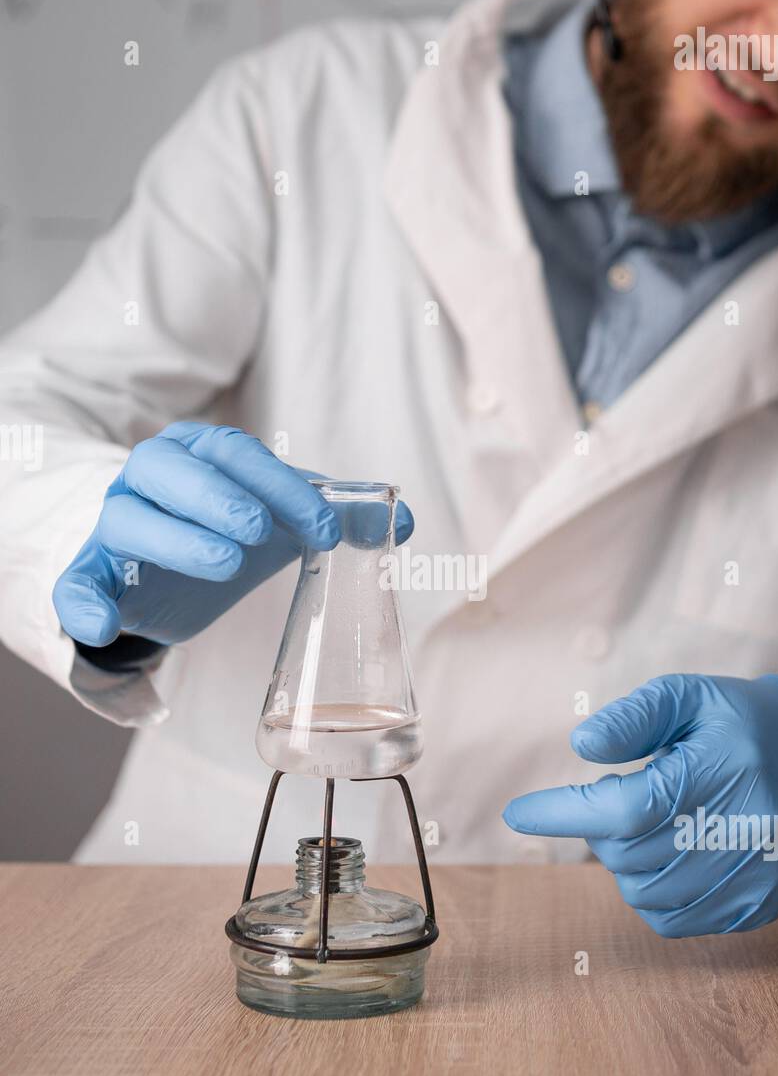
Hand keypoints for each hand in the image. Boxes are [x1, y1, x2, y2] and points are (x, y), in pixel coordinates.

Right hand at [53, 421, 413, 647]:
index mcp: (200, 453)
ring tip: (226, 564)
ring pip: (130, 517)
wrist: (166, 575)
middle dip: (219, 497)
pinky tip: (103, 622)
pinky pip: (76, 582)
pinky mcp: (94, 573)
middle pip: (171, 469)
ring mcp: (117, 524)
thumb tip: (404, 521)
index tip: (324, 528)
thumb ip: (339, 518)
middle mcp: (150, 477)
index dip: (282, 486)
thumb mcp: (282, 524)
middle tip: (261, 532)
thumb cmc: (229, 533)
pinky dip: (82, 602)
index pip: (236, 453)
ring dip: (177, 538)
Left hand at [503, 673, 777, 936]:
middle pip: (627, 853)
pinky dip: (651, 891)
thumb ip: (632, 717)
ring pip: (641, 892)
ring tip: (655, 819)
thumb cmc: (735, 721)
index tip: (519, 812)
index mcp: (723, 770)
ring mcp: (753, 877)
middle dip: (603, 825)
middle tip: (627, 791)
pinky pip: (670, 920)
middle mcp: (745, 831)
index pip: (626, 808)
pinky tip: (669, 853)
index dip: (564, 813)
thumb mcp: (686, 696)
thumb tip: (581, 746)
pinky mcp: (756, 906)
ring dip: (625, 859)